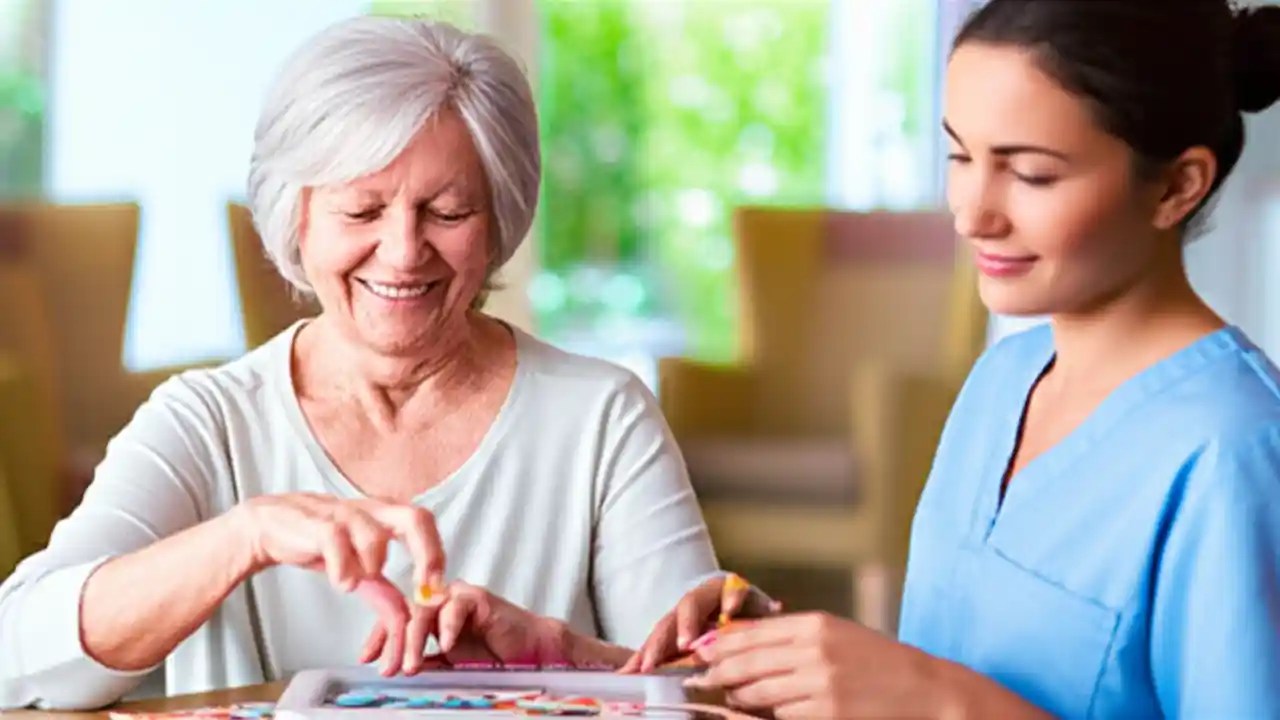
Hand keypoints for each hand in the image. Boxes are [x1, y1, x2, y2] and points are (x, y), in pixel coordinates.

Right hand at [232, 493, 445, 640]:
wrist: (267, 525)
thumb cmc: (318, 541)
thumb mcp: (355, 566)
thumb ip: (380, 589)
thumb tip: (406, 617)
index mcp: (385, 516)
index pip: (424, 523)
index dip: (436, 554)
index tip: (435, 588)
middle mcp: (371, 510)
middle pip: (415, 517)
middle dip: (427, 553)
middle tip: (422, 586)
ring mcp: (344, 513)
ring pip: (376, 533)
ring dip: (375, 564)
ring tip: (358, 582)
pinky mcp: (317, 522)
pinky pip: (336, 540)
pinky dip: (343, 567)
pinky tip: (341, 582)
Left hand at [359, 580, 628, 675]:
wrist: (529, 655)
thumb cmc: (492, 658)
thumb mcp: (449, 666)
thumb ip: (425, 662)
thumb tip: (394, 668)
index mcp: (431, 617)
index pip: (398, 619)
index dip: (380, 637)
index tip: (366, 658)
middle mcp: (440, 603)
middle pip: (406, 613)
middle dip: (394, 642)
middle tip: (388, 667)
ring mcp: (458, 597)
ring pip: (425, 609)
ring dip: (416, 639)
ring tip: (412, 664)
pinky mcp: (477, 597)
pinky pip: (455, 605)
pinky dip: (448, 625)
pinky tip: (445, 645)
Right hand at [621, 573, 779, 672]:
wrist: (728, 603)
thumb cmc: (745, 607)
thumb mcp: (756, 604)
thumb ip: (761, 607)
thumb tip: (775, 607)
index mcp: (717, 589)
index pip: (717, 594)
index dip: (716, 607)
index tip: (719, 619)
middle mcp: (692, 600)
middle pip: (683, 611)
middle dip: (680, 629)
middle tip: (682, 646)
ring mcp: (676, 618)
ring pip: (662, 629)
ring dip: (653, 648)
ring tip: (644, 667)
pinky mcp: (665, 637)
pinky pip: (651, 646)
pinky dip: (639, 659)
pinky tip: (626, 674)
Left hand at [685, 612, 1046, 719]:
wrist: (928, 692)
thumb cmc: (882, 665)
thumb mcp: (839, 638)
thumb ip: (795, 640)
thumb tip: (743, 647)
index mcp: (817, 624)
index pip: (753, 632)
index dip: (720, 645)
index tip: (699, 652)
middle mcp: (815, 650)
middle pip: (747, 662)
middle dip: (717, 672)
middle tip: (697, 680)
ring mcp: (820, 684)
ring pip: (757, 692)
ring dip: (736, 698)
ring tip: (724, 698)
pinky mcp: (827, 713)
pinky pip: (780, 716)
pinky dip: (763, 716)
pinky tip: (752, 714)